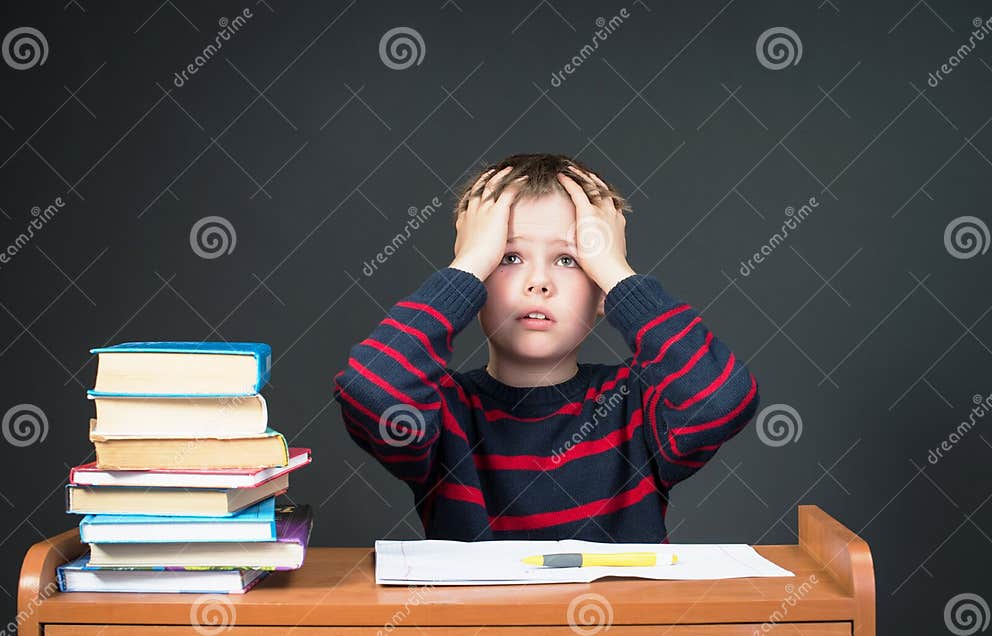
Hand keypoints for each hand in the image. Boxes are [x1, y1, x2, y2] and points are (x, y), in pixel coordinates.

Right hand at [450, 166, 527, 279]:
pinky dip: (516, 183)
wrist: (471, 263)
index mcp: (464, 223)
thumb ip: (469, 253)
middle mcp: (472, 212)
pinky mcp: (497, 212)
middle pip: (478, 190)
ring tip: (508, 170)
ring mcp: (484, 210)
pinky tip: (523, 179)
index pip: (467, 203)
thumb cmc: (470, 265)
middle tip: (491, 173)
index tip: (476, 190)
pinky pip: (509, 191)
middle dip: (485, 180)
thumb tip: (470, 260)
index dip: (473, 195)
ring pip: (492, 186)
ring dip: (501, 176)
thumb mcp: (465, 256)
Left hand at [556, 169, 635, 292]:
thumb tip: (601, 308)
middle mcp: (612, 214)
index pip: (610, 204)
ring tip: (570, 168)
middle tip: (581, 172)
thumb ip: (602, 279)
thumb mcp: (607, 272)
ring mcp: (601, 212)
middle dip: (591, 180)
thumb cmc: (611, 277)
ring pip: (591, 185)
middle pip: (602, 190)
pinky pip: (578, 190)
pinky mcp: (588, 213)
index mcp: (617, 224)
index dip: (602, 196)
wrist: (613, 273)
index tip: (595, 191)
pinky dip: (569, 180)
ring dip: (580, 175)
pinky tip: (561, 175)